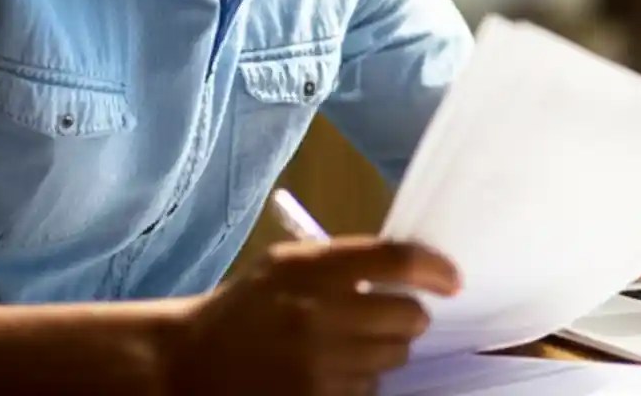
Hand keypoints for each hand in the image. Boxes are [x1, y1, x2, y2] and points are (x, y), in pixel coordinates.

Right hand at [167, 238, 459, 395]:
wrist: (188, 363)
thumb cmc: (247, 307)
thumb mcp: (288, 265)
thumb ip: (344, 260)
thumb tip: (414, 267)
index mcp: (313, 267)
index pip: (399, 258)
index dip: (436, 269)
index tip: (452, 281)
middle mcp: (320, 313)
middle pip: (409, 316)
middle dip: (410, 318)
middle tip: (395, 317)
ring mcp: (319, 362)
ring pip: (394, 356)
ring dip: (384, 351)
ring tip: (349, 345)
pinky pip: (369, 389)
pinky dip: (360, 382)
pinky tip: (330, 372)